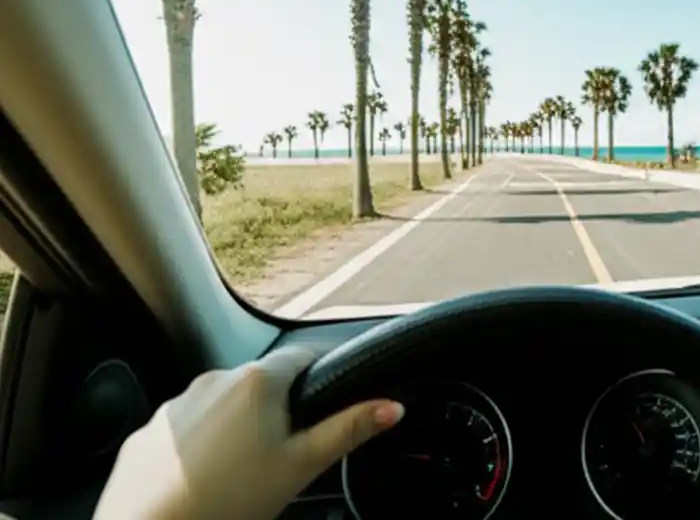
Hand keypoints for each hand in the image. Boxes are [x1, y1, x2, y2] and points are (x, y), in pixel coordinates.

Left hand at [94, 347, 403, 519]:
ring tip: (240, 475)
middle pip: (261, 384)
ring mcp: (176, 405)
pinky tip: (205, 481)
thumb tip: (393, 406)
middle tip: (283, 455)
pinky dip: (199, 448)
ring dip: (236, 428)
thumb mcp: (302, 466)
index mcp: (258, 381)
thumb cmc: (231, 501)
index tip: (326, 398)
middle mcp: (214, 380)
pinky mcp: (148, 433)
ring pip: (221, 407)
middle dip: (276, 411)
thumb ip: (348, 429)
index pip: (303, 356)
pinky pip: (185, 431)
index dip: (320, 375)